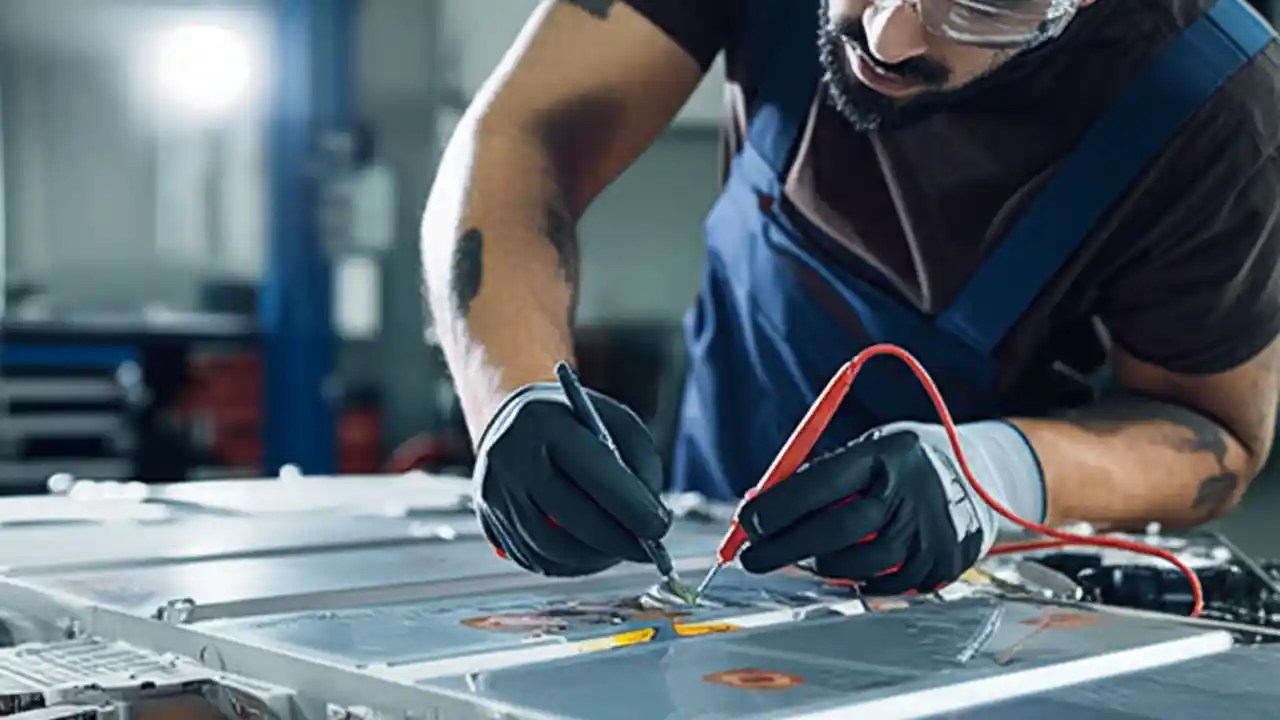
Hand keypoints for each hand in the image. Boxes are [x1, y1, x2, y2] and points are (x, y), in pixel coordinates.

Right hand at [472, 383, 671, 576]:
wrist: (513, 422)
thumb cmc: (575, 423)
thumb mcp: (614, 422)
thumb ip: (640, 464)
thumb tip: (653, 519)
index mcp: (545, 424)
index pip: (593, 473)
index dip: (630, 507)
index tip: (660, 529)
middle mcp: (511, 459)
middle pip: (571, 517)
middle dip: (617, 540)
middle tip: (649, 552)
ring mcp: (493, 494)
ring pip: (552, 548)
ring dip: (595, 558)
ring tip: (622, 551)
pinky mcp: (487, 522)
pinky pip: (534, 559)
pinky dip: (569, 564)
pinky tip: (591, 554)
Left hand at [735, 421, 1044, 593]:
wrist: (985, 478)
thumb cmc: (906, 462)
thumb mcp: (869, 450)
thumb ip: (819, 475)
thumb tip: (758, 505)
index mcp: (889, 453)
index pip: (823, 483)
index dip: (779, 506)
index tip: (747, 522)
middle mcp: (913, 492)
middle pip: (836, 530)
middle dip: (784, 547)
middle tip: (752, 557)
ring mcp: (931, 532)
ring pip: (858, 564)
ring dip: (820, 565)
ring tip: (804, 557)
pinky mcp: (943, 563)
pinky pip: (885, 584)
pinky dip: (856, 579)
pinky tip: (844, 568)